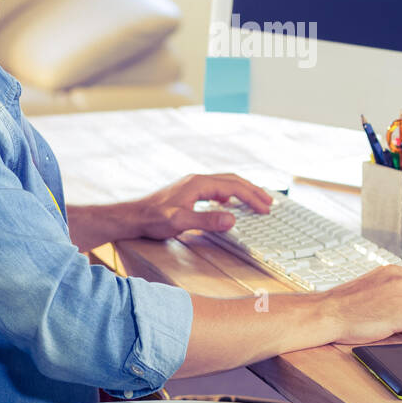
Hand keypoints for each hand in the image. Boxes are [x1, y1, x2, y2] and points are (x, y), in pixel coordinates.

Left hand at [130, 173, 272, 240]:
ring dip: (242, 191)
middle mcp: (197, 180)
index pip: (233, 186)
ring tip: (256, 201)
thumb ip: (206, 220)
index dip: (251, 197)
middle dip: (252, 191)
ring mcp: (192, 185)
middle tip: (269, 203)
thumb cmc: (152, 219)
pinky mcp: (188, 192)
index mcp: (198, 183)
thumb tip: (232, 219)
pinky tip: (230, 204)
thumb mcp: (180, 222)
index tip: (265, 208)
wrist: (132, 217)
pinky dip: (230, 195)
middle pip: (232, 180)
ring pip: (225, 183)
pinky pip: (216, 189)